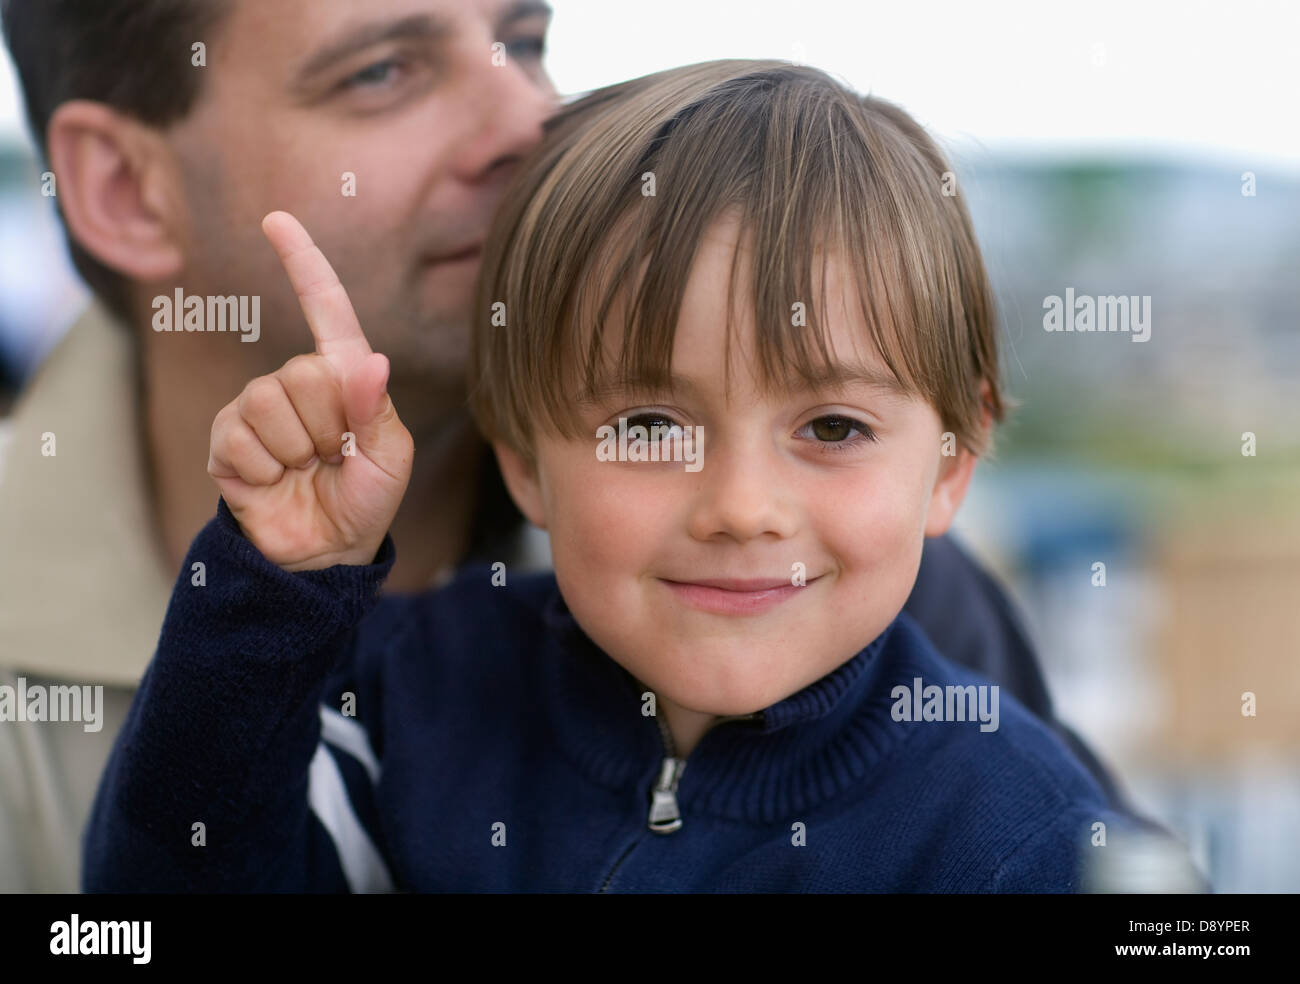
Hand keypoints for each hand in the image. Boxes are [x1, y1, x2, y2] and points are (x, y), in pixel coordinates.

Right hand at [207, 211, 413, 569]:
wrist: (327, 553)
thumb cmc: (365, 499)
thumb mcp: (390, 458)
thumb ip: (378, 411)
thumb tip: (371, 363)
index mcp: (342, 376)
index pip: (325, 309)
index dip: (303, 264)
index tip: (277, 220)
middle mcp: (295, 382)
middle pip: (305, 373)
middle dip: (328, 427)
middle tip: (334, 458)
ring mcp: (256, 409)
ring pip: (270, 403)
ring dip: (298, 450)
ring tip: (306, 471)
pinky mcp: (226, 442)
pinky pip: (242, 439)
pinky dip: (267, 471)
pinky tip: (274, 483)